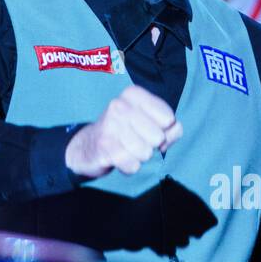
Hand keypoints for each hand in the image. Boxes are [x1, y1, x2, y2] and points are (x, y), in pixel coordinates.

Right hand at [65, 84, 182, 177]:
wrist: (89, 145)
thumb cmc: (127, 132)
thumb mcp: (150, 121)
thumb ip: (171, 128)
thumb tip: (166, 139)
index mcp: (133, 94)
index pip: (168, 118)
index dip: (164, 130)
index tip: (150, 128)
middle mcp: (119, 105)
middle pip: (158, 137)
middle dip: (151, 145)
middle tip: (137, 140)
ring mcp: (109, 125)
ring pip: (146, 152)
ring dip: (139, 157)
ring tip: (126, 148)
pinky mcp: (104, 146)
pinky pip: (132, 165)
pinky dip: (129, 167)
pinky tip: (119, 158)